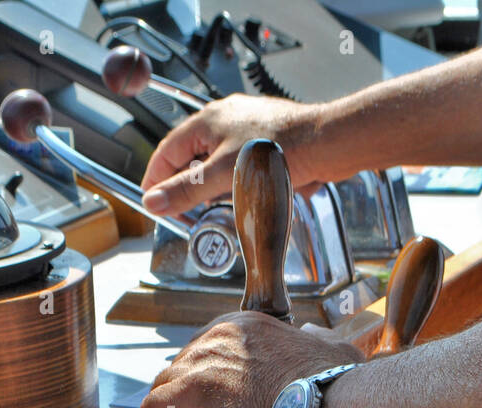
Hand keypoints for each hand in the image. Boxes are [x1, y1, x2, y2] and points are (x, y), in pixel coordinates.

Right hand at [140, 95, 335, 215]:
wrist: (328, 142)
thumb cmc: (282, 148)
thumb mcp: (224, 175)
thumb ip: (187, 190)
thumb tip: (154, 202)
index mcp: (207, 121)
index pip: (166, 152)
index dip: (156, 181)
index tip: (154, 204)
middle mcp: (225, 120)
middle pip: (191, 157)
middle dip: (186, 186)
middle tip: (185, 212)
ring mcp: (247, 128)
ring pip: (216, 161)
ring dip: (212, 186)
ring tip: (215, 207)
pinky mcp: (266, 139)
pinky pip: (240, 162)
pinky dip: (234, 181)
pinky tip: (243, 196)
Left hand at [140, 312, 363, 407]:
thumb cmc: (338, 387)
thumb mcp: (330, 349)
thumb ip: (315, 340)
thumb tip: (313, 336)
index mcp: (248, 327)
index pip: (210, 347)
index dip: (208, 375)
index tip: (213, 397)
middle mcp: (220, 337)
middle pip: (184, 363)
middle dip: (186, 390)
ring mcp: (202, 364)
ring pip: (165, 383)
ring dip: (169, 407)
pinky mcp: (190, 395)